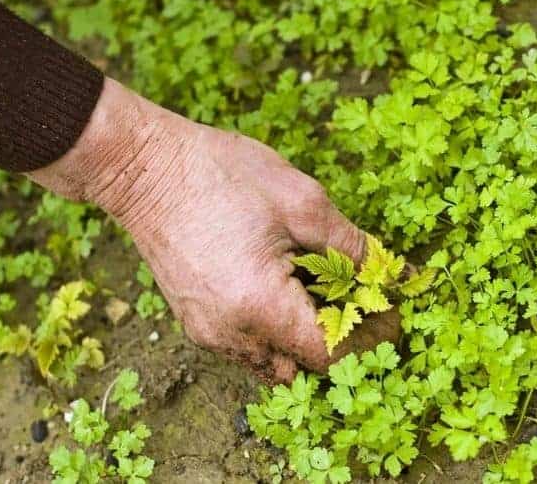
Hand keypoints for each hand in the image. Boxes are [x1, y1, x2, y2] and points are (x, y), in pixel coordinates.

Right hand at [28, 78, 399, 382]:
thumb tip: (386, 272)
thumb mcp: (303, 201)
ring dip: (307, 338)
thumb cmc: (222, 176)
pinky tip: (288, 289)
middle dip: (342, 338)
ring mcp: (211, 333)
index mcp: (262, 307)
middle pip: (305, 366)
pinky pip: (249, 347)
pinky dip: (277, 331)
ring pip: (276, 361)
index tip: (390, 311)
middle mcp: (234, 333)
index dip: (369, 337)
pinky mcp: (198, 323)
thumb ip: (351, 246)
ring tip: (324, 292)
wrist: (147, 169)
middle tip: (361, 298)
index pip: (332, 353)